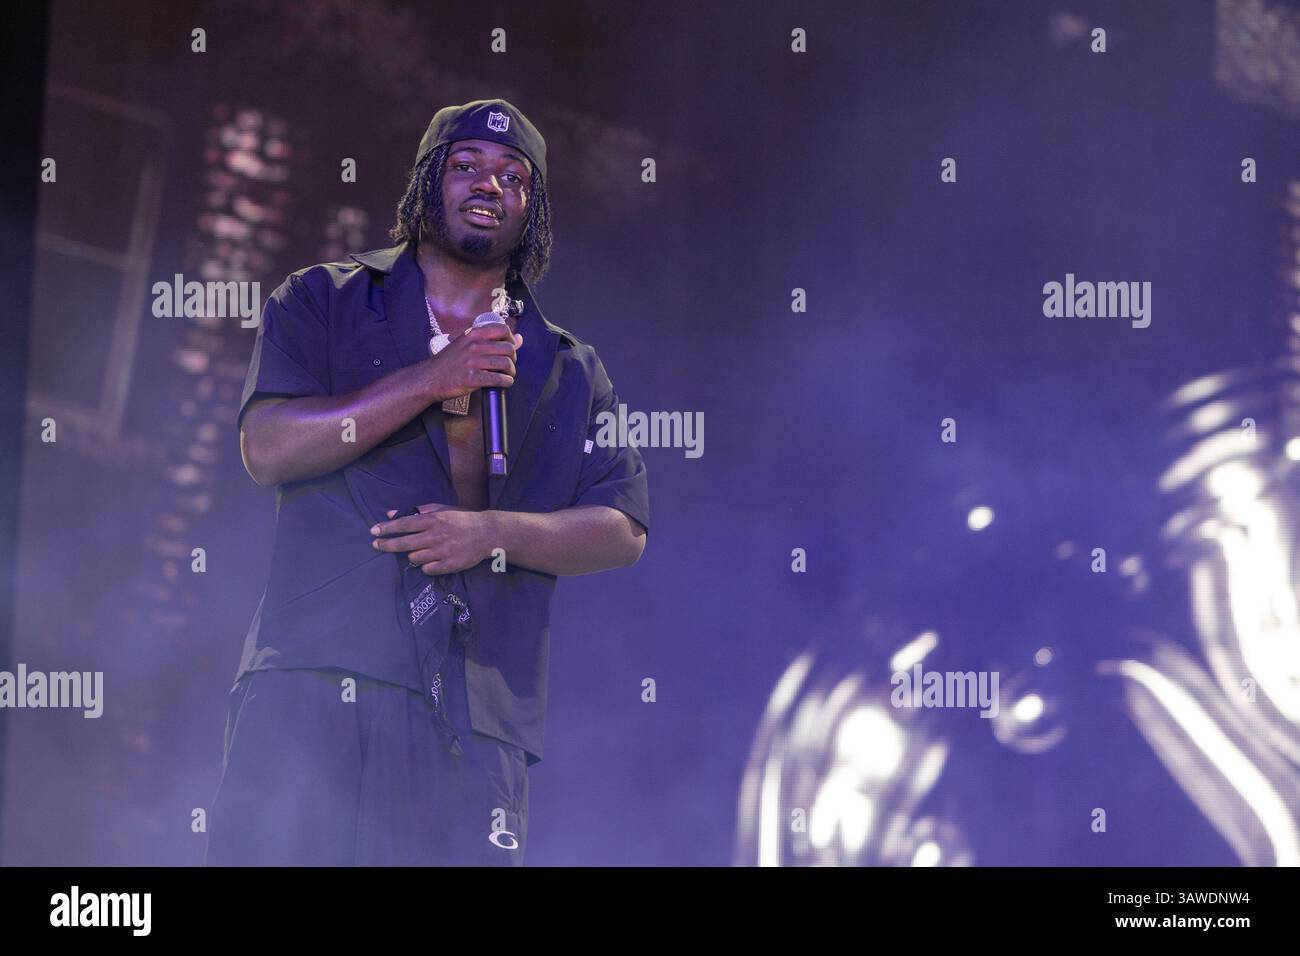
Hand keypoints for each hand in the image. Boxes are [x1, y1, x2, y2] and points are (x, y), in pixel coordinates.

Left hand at [369, 502, 493, 574]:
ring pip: (415, 558)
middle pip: (404, 544)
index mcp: (433, 520)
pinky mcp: (449, 565)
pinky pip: (427, 569)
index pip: (404, 525)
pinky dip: (426, 566)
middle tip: (376, 546)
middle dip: (387, 545)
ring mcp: (442, 552)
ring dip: (412, 555)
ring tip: (418, 551)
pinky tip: (431, 560)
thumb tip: (392, 513)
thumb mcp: (441, 510)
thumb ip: (417, 511)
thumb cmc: (461, 520)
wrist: (487, 534)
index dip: (387, 528)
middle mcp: (435, 536)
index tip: (374, 531)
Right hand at [424, 323, 521, 403]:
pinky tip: (503, 383)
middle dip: (513, 358)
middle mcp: (473, 345)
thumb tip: (519, 339)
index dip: (510, 340)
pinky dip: (506, 382)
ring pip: (505, 364)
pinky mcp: (471, 378)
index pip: (503, 329)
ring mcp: (472, 362)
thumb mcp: (467, 344)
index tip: (509, 349)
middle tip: (508, 365)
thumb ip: (492, 340)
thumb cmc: (449, 362)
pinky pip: (498, 379)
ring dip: (511, 372)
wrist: (428, 379)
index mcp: (473, 334)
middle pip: (508, 348)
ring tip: (507, 375)